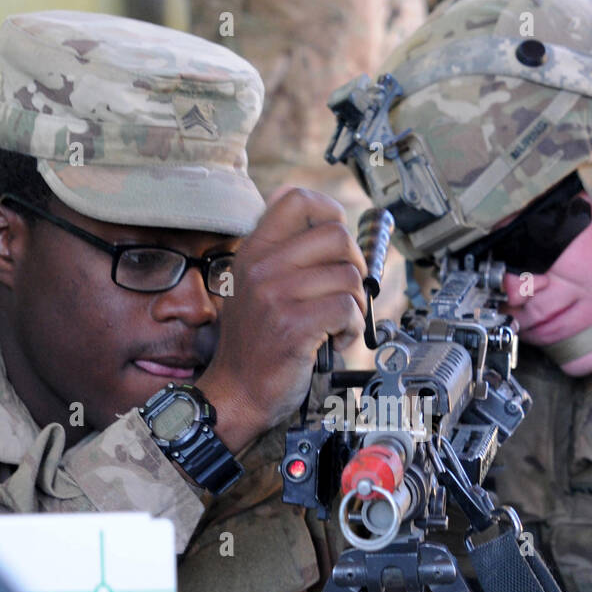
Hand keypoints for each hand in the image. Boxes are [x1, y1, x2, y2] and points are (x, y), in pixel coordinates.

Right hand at [198, 187, 366, 453]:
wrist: (236, 392)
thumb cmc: (256, 344)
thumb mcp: (257, 286)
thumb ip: (285, 256)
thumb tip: (336, 230)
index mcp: (254, 251)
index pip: (296, 199)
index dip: (329, 213)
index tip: (337, 242)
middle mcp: (261, 266)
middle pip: (336, 235)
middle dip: (354, 264)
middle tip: (345, 291)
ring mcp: (275, 295)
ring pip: (348, 275)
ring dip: (355, 304)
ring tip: (336, 323)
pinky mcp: (293, 325)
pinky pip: (346, 308)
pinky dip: (352, 328)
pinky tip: (336, 339)